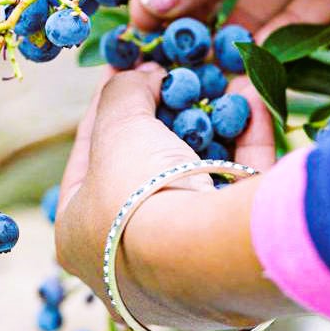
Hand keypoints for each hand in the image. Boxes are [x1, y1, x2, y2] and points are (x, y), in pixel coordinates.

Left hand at [55, 65, 297, 330]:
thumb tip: (142, 76)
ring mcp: (185, 262)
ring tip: (217, 80)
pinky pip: (238, 185)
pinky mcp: (236, 254)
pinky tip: (250, 95)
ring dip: (210, 124)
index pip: (89, 157)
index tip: (125, 68)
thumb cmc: (137, 191)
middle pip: (147, 167)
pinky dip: (246, 138)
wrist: (204, 254)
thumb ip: (122, 93)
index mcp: (79, 235)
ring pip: (197, 176)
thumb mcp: (117, 126)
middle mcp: (129, 256)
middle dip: (165, 116)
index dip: (108, 106)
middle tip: (174, 76)